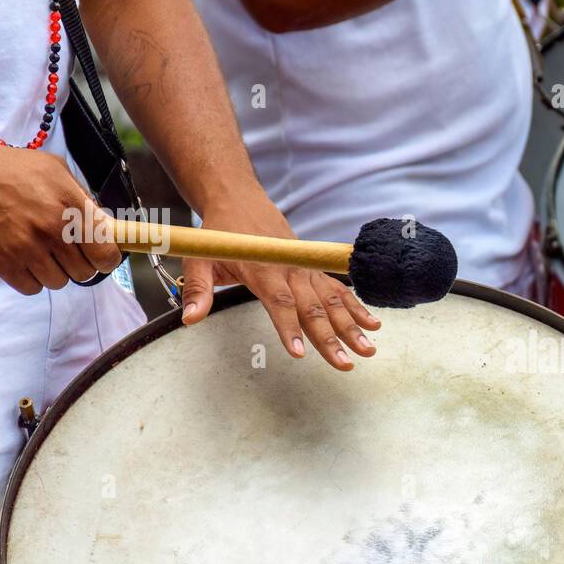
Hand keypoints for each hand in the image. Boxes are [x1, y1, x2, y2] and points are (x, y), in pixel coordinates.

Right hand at [0, 139, 121, 293]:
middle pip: (84, 273)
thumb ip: (83, 200)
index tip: (100, 255)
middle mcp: (51, 231)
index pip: (106, 254)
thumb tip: (105, 226)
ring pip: (58, 282)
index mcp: (70, 208)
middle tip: (64, 249)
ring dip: (53, 271)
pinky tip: (22, 258)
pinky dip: (30, 278)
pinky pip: (31, 288)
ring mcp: (26, 250)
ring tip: (38, 249)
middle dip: (78, 263)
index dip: (107, 258)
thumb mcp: (54, 171)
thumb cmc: (7, 168)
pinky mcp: (1, 263)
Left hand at [179, 203, 380, 371]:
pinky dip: (356, 307)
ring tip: (369, 349)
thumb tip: (190, 319)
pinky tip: (373, 325)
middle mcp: (290, 270)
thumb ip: (197, 290)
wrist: (240, 200)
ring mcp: (305, 269)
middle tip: (346, 363)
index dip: (290, 328)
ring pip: (333, 301)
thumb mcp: (199, 258)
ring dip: (352, 326)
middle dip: (332, 338)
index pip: (280, 302)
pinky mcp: (313, 269)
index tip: (299, 353)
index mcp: (263, 270)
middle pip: (314, 309)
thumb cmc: (220, 234)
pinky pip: (338, 290)